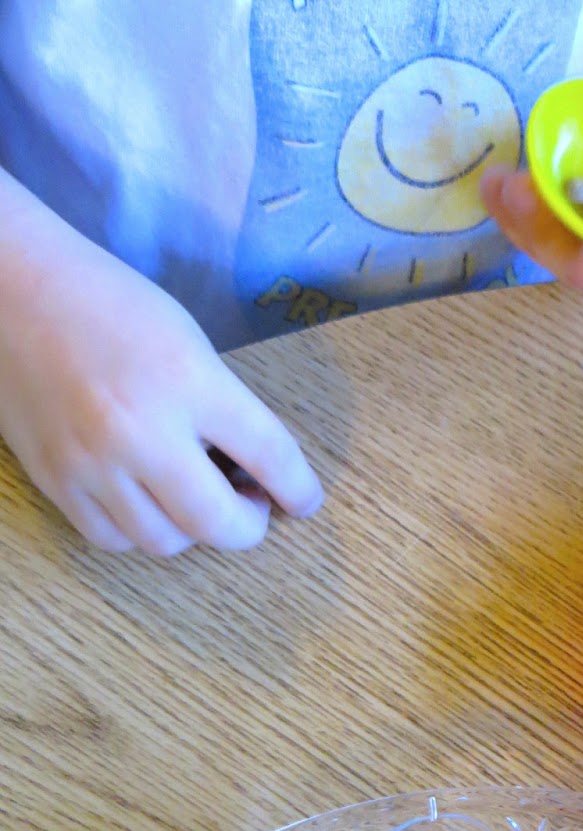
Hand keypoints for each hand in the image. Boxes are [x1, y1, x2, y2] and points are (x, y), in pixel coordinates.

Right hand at [0, 224, 320, 555]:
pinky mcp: (55, 478)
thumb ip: (224, 407)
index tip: (304, 500)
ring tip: (194, 500)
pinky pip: (112, 539)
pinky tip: (146, 502)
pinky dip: (139, 531)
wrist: (13, 288)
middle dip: (249, 525)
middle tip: (251, 507)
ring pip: (166, 541)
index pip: (270, 454)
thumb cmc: (108, 305)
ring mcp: (92, 461)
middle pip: (219, 522)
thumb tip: (256, 475)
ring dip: (193, 530)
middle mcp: (141, 429)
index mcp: (188, 379)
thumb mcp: (187, 341)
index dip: (299, 489)